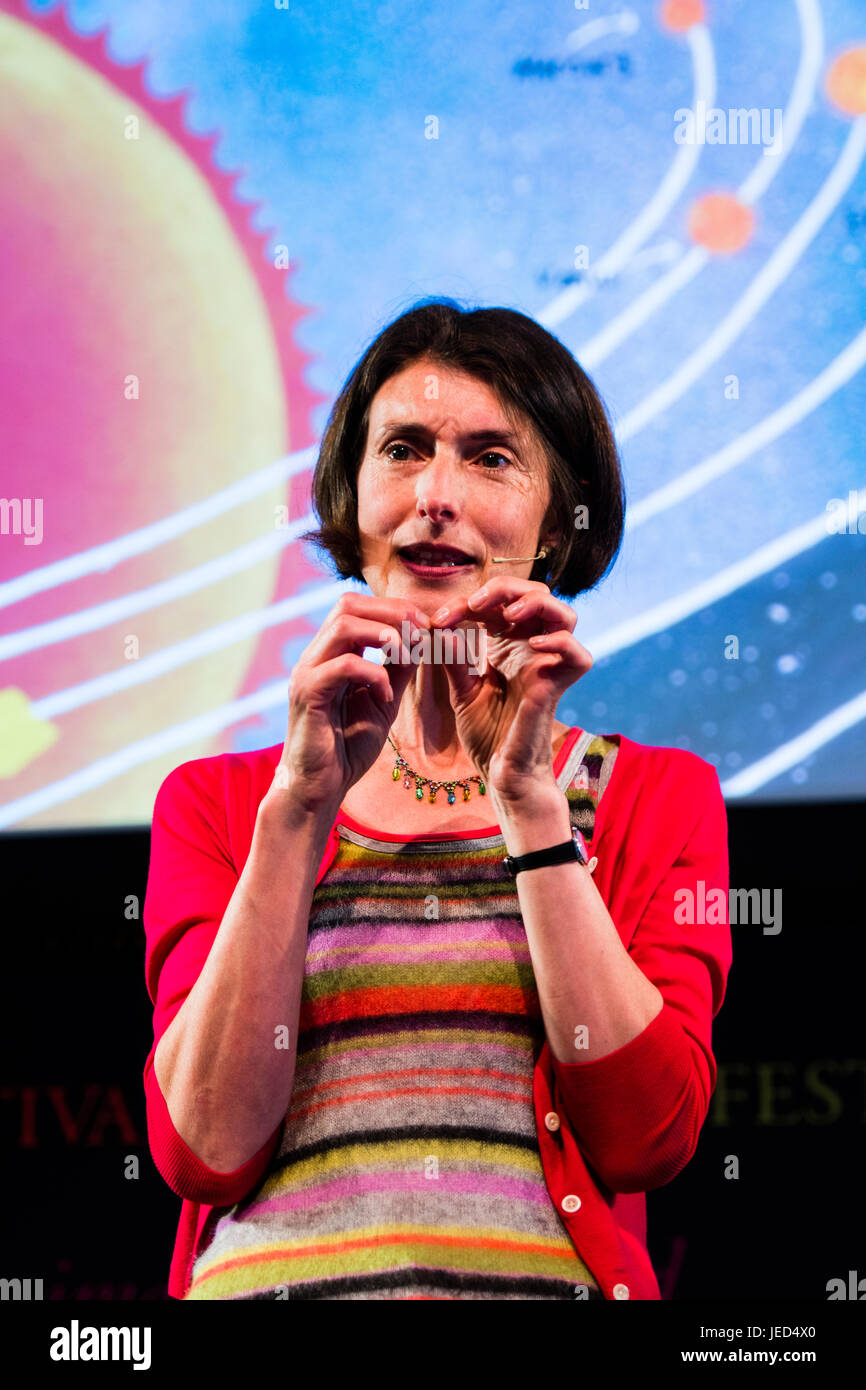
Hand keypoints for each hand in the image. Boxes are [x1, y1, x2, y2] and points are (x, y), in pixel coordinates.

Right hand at [271, 593, 430, 813]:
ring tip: (406, 656)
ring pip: (343, 625)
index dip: (395, 608)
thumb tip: (422, 638)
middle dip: (391, 612)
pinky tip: (388, 696)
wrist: (320, 788)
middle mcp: (315, 656)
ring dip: (384, 634)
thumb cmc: (348, 747)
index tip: (426, 626)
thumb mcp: (383, 701)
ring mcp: (307, 673)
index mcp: (331, 654)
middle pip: (347, 604)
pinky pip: (343, 666)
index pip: (357, 607)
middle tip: (421, 632)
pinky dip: (374, 674)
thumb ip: (398, 670)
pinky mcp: (307, 695)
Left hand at [429, 578, 592, 803]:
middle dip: (505, 588)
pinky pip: (578, 654)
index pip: (498, 604)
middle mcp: (532, 650)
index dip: (468, 602)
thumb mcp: (461, 690)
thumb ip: (453, 658)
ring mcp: (548, 666)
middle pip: (536, 595)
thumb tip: (438, 624)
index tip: (439, 620)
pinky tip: (533, 646)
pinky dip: (561, 642)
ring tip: (511, 612)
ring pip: (565, 614)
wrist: (500, 773)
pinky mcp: (559, 687)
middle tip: (475, 602)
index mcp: (508, 645)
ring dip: (538, 603)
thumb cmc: (486, 735)